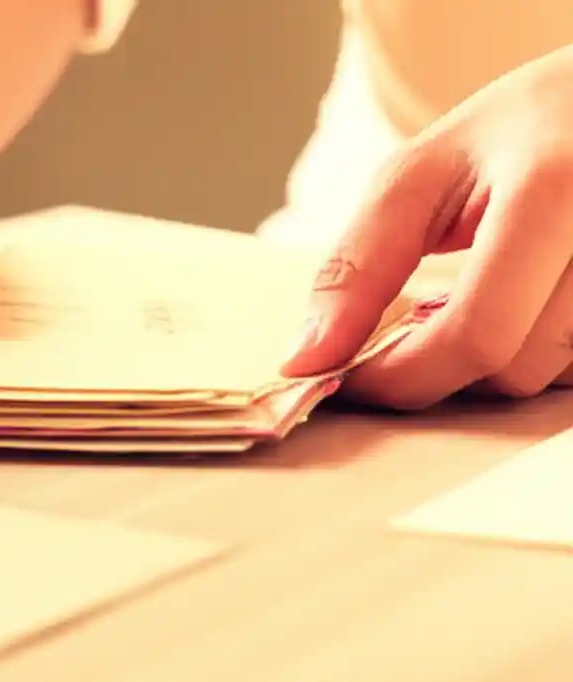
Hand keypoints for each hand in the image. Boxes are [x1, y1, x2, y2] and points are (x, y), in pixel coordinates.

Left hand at [282, 46, 572, 408]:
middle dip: (443, 370)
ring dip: (492, 365)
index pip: (477, 333)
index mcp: (554, 191)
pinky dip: (536, 354)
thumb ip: (359, 264)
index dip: (401, 376)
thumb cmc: (518, 129)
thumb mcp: (422, 172)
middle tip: (406, 333)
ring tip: (468, 304)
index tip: (346, 379)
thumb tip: (306, 358)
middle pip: (515, 368)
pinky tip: (517, 310)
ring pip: (554, 378)